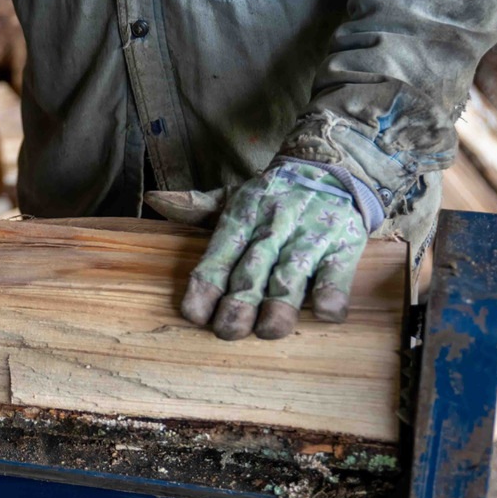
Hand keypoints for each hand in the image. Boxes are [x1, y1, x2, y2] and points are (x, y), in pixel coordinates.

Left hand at [176, 160, 370, 340]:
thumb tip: (153, 200)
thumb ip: (196, 206)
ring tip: (269, 330)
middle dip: (238, 303)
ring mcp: (309, 238)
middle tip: (227, 331)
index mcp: (242, 219)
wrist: (332, 165)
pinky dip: (331, 292)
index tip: (194, 315)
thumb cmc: (275, 194)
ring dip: (280, 305)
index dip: (205, 287)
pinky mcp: (344, 245)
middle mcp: (272, 229)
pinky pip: (337, 272)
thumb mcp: (235, 195)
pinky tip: (323, 311)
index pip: (218, 256)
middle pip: (251, 270)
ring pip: (292, 275)